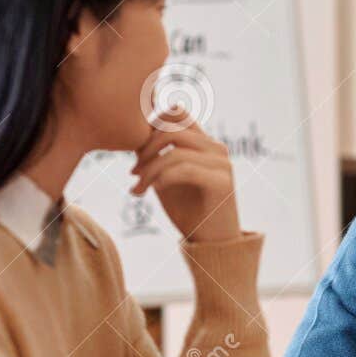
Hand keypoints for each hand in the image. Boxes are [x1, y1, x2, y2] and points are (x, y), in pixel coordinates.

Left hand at [130, 108, 240, 243]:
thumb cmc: (188, 211)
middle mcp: (216, 148)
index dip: (151, 124)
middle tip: (133, 173)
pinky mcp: (223, 182)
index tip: (136, 153)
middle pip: (171, 129)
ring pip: (175, 152)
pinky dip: (161, 179)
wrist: (211, 244)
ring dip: (150, 170)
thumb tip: (134, 135)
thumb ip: (156, 155)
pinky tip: (149, 192)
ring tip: (139, 188)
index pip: (176, 112)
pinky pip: (184, 170)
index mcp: (204, 143)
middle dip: (145, 149)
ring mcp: (222, 164)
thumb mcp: (165, 177)